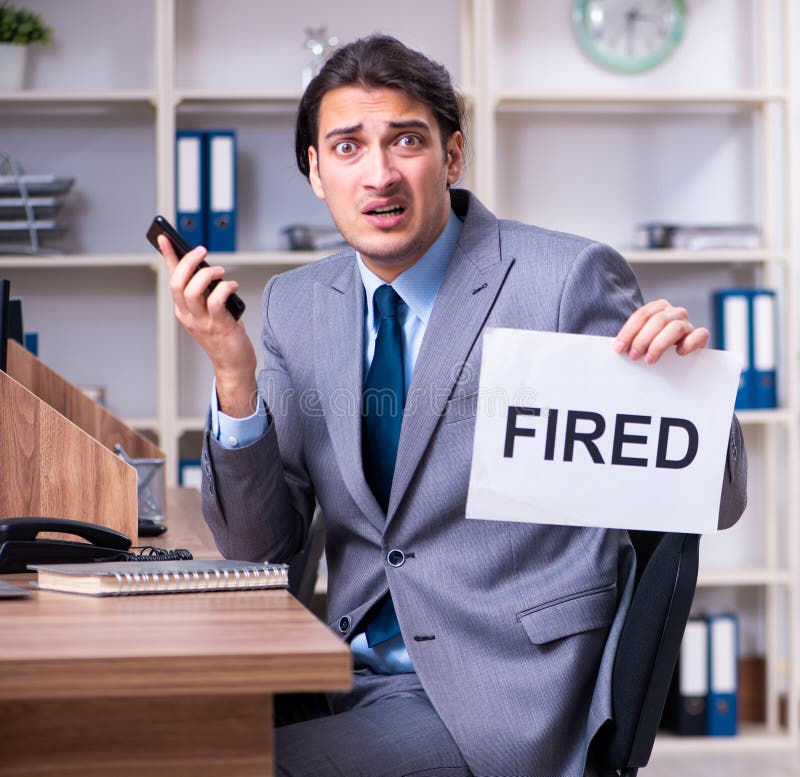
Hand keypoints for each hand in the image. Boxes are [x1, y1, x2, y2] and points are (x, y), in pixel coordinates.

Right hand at [160, 235, 257, 415]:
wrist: (233, 364)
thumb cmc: (224, 335)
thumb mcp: (210, 311)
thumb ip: (207, 293)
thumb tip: (209, 268)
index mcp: (182, 310)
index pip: (171, 278)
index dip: (168, 256)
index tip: (165, 237)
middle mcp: (188, 315)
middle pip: (177, 283)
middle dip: (188, 261)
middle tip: (201, 250)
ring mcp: (201, 322)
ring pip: (192, 290)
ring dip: (207, 274)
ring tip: (221, 271)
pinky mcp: (218, 326)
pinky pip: (216, 301)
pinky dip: (224, 288)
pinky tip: (232, 285)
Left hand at [613, 299, 709, 364]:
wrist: (674, 355)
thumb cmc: (651, 345)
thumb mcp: (640, 339)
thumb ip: (631, 339)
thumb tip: (617, 348)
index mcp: (658, 308)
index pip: (642, 315)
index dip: (629, 332)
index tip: (619, 348)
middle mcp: (674, 313)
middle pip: (658, 320)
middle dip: (642, 340)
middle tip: (633, 356)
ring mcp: (688, 324)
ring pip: (675, 327)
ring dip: (659, 344)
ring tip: (649, 360)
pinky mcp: (700, 336)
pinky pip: (700, 334)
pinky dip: (689, 343)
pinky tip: (679, 353)